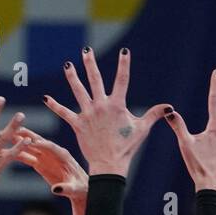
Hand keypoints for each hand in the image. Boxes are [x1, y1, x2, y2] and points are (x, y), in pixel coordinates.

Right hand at [13, 128, 87, 214]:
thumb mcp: (75, 189)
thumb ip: (66, 188)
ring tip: (8, 136)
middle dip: (29, 137)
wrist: (78, 190)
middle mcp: (54, 154)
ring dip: (21, 142)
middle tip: (17, 130)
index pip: (53, 148)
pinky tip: (8, 151)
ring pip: (32, 148)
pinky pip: (28, 157)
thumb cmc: (80, 189)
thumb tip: (56, 190)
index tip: (34, 143)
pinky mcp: (40, 164)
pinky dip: (19, 154)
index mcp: (65, 156)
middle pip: (40, 143)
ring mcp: (46, 158)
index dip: (44, 145)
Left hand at [43, 47, 169, 176]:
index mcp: (117, 105)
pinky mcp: (77, 124)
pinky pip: (64, 113)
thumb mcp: (142, 129)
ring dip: (72, 77)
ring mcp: (88, 114)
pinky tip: (46, 98)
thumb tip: (170, 107)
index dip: (124, 65)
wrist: (109, 164)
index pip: (122, 80)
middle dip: (91, 63)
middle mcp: (101, 106)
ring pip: (78, 91)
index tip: (124, 51)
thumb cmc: (127, 147)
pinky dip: (55, 106)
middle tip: (86, 50)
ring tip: (68, 65)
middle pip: (95, 80)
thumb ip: (154, 115)